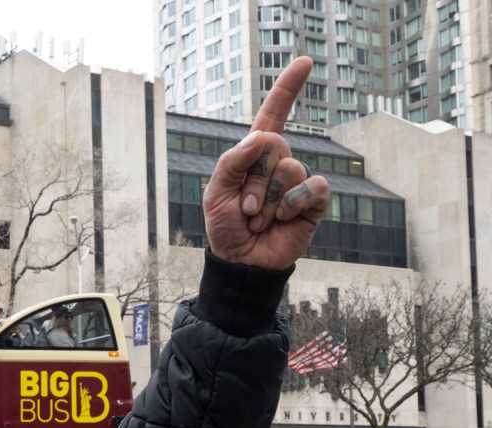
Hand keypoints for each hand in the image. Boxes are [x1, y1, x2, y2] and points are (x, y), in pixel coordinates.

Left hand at [203, 56, 329, 268]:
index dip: (288, 88)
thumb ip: (232, 161)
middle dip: (255, 180)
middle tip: (246, 209)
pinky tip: (283, 220)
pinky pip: (312, 187)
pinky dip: (292, 204)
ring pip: (291, 169)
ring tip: (260, 220)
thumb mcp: (215, 193)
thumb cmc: (226, 228)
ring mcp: (298, 182)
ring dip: (269, 200)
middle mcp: (278, 164)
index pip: (273, 116)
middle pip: (274, 146)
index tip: (305, 61)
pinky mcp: (314, 201)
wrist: (242, 262)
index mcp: (253, 157)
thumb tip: (260, 135)